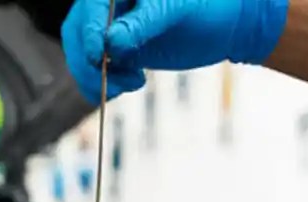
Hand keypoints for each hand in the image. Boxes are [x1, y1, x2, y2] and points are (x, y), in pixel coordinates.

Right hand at [61, 0, 289, 103]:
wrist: (229, 23)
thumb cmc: (209, 4)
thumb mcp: (176, 8)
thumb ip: (143, 24)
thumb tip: (110, 44)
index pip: (90, 7)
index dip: (87, 32)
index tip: (96, 56)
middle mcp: (109, 6)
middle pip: (77, 33)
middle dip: (86, 62)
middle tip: (109, 83)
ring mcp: (111, 29)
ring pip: (82, 56)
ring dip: (95, 78)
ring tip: (128, 86)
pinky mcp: (119, 51)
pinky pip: (97, 70)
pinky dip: (103, 84)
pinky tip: (125, 87)